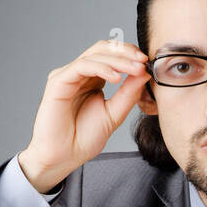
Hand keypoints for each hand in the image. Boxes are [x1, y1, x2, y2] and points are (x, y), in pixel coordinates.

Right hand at [18, 38, 151, 190]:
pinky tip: (117, 78)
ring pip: (94, 55)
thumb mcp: (114, 114)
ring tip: (135, 69)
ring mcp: (68, 75)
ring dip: (118, 60)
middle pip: (102, 49)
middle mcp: (79, 74)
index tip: (147, 62)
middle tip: (143, 60)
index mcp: (92, 79)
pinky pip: (82, 66)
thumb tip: (144, 73)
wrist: (64, 157)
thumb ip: (128, 94)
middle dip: (125, 52)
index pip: (111, 56)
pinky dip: (101, 68)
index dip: (129, 55)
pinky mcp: (58, 81)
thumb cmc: (83, 139)